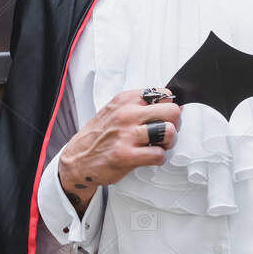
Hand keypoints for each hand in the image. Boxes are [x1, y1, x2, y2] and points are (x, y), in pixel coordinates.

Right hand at [57, 88, 180, 212]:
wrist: (77, 158)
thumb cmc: (99, 136)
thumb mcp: (116, 110)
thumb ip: (140, 106)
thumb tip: (172, 105)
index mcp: (125, 100)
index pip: (164, 95)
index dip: (169, 108)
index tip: (164, 118)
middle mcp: (126, 114)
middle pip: (172, 111)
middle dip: (174, 124)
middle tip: (165, 133)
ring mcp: (126, 134)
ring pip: (168, 131)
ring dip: (168, 142)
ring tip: (158, 145)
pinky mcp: (125, 155)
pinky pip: (158, 155)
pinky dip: (158, 158)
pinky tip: (148, 157)